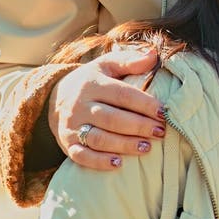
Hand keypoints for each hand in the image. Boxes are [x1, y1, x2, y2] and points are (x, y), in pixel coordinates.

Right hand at [48, 47, 165, 169]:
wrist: (54, 97)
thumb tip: (153, 54)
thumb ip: (130, 60)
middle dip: (139, 126)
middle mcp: (79, 105)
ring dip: (124, 145)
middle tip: (160, 132)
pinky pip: (82, 156)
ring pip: (99, 139)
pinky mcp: (67, 144)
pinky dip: (100, 162)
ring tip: (147, 147)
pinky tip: (119, 164)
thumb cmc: (91, 80)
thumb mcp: (107, 65)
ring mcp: (72, 127)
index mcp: (92, 84)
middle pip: (112, 119)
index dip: (144, 104)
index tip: (163, 112)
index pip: (122, 95)